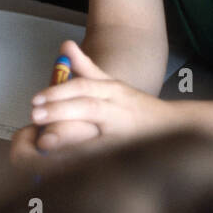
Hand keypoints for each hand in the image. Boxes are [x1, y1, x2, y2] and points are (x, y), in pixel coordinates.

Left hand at [10, 40, 185, 168]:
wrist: (177, 128)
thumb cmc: (137, 107)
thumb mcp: (113, 85)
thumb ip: (87, 68)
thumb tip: (65, 45)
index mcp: (114, 92)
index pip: (84, 88)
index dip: (59, 92)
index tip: (36, 100)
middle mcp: (119, 111)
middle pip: (89, 108)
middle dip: (61, 112)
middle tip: (35, 116)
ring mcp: (125, 135)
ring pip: (97, 136)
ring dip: (70, 140)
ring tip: (45, 143)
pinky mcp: (127, 156)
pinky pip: (102, 160)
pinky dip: (83, 163)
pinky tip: (63, 167)